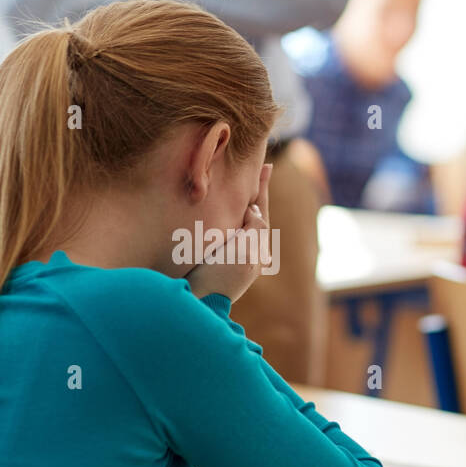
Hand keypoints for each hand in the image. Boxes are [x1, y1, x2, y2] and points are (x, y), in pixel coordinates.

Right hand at [187, 164, 272, 302]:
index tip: (267, 166)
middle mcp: (246, 251)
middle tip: (263, 168)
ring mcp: (230, 255)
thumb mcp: (245, 251)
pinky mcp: (213, 258)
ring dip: (241, 201)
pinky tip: (222, 207)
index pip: (261, 211)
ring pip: (238, 220)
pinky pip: (224, 228)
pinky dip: (226, 213)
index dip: (262, 188)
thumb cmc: (220, 276)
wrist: (198, 300)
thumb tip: (254, 211)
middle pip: (253, 214)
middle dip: (256, 192)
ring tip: (245, 183)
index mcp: (257, 249)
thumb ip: (255, 228)